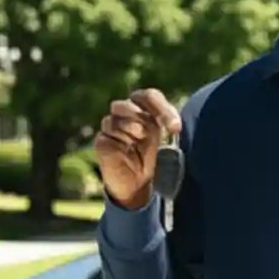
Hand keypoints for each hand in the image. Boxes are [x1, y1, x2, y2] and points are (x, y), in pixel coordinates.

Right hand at [94, 88, 181, 209]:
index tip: (175, 128)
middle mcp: (124, 115)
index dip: (161, 108)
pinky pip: (107, 135)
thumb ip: (168, 126)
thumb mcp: (166, 139)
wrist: (139, 182)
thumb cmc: (153, 156)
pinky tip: (127, 152)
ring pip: (114, 118)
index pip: (149, 97)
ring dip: (130, 129)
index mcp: (143, 109)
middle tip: (152, 133)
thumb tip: (174, 126)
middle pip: (127, 104)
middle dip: (141, 116)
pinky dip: (120, 143)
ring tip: (139, 141)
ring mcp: (111, 127)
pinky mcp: (102, 142)